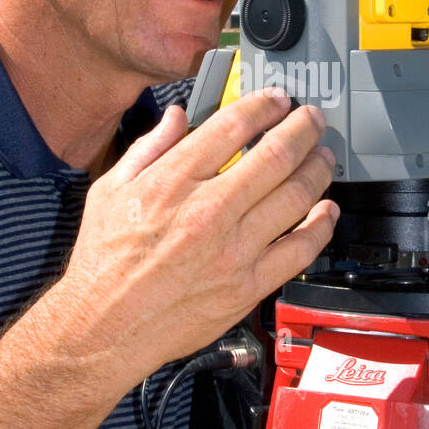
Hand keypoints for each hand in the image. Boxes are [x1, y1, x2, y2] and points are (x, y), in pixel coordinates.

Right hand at [53, 91, 338, 395]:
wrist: (103, 327)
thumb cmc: (102, 263)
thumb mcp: (109, 191)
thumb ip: (147, 148)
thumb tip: (176, 117)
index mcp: (172, 181)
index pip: (233, 126)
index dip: (265, 105)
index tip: (277, 100)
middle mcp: (208, 211)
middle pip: (277, 155)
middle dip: (303, 128)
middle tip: (312, 119)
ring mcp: (233, 251)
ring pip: (296, 197)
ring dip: (318, 170)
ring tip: (323, 157)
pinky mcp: (247, 287)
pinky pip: (300, 250)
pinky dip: (322, 226)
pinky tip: (326, 211)